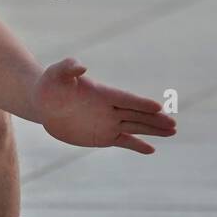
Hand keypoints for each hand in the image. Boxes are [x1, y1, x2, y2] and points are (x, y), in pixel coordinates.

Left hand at [33, 58, 175, 154]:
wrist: (44, 102)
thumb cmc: (51, 84)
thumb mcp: (56, 73)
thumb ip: (69, 67)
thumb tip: (81, 66)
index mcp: (102, 93)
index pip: (125, 99)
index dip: (139, 103)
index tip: (157, 107)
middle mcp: (110, 108)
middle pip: (136, 114)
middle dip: (154, 119)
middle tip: (173, 124)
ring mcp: (108, 122)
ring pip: (135, 127)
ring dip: (153, 130)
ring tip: (172, 131)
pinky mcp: (103, 136)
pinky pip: (123, 140)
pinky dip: (136, 145)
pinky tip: (151, 149)